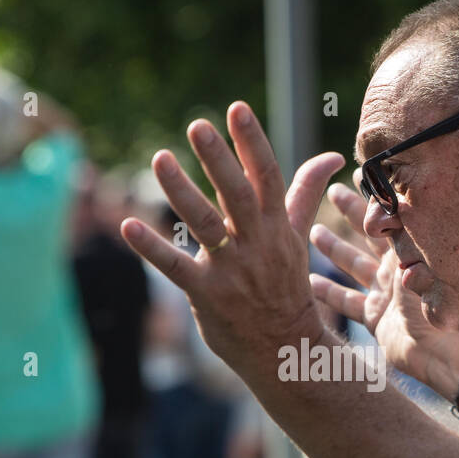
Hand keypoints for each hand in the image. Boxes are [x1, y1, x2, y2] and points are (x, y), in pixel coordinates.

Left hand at [119, 102, 344, 378]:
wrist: (286, 349)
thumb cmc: (286, 288)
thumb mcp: (296, 238)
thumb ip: (304, 193)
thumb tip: (330, 156)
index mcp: (276, 226)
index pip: (267, 176)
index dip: (252, 142)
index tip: (236, 108)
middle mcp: (255, 244)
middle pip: (237, 195)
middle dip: (219, 159)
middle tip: (198, 125)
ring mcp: (231, 270)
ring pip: (205, 224)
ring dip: (182, 192)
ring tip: (161, 159)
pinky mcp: (207, 295)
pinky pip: (176, 268)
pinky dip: (151, 248)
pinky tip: (128, 225)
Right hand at [309, 182, 458, 388]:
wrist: (442, 354)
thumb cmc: (438, 307)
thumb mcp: (419, 263)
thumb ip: (400, 235)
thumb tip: (387, 201)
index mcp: (411, 252)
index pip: (390, 215)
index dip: (374, 195)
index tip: (359, 172)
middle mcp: (398, 269)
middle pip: (369, 233)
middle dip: (351, 211)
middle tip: (332, 190)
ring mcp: (386, 293)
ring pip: (354, 264)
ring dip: (334, 248)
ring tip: (312, 231)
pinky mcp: (376, 318)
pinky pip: (347, 301)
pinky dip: (328, 292)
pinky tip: (308, 282)